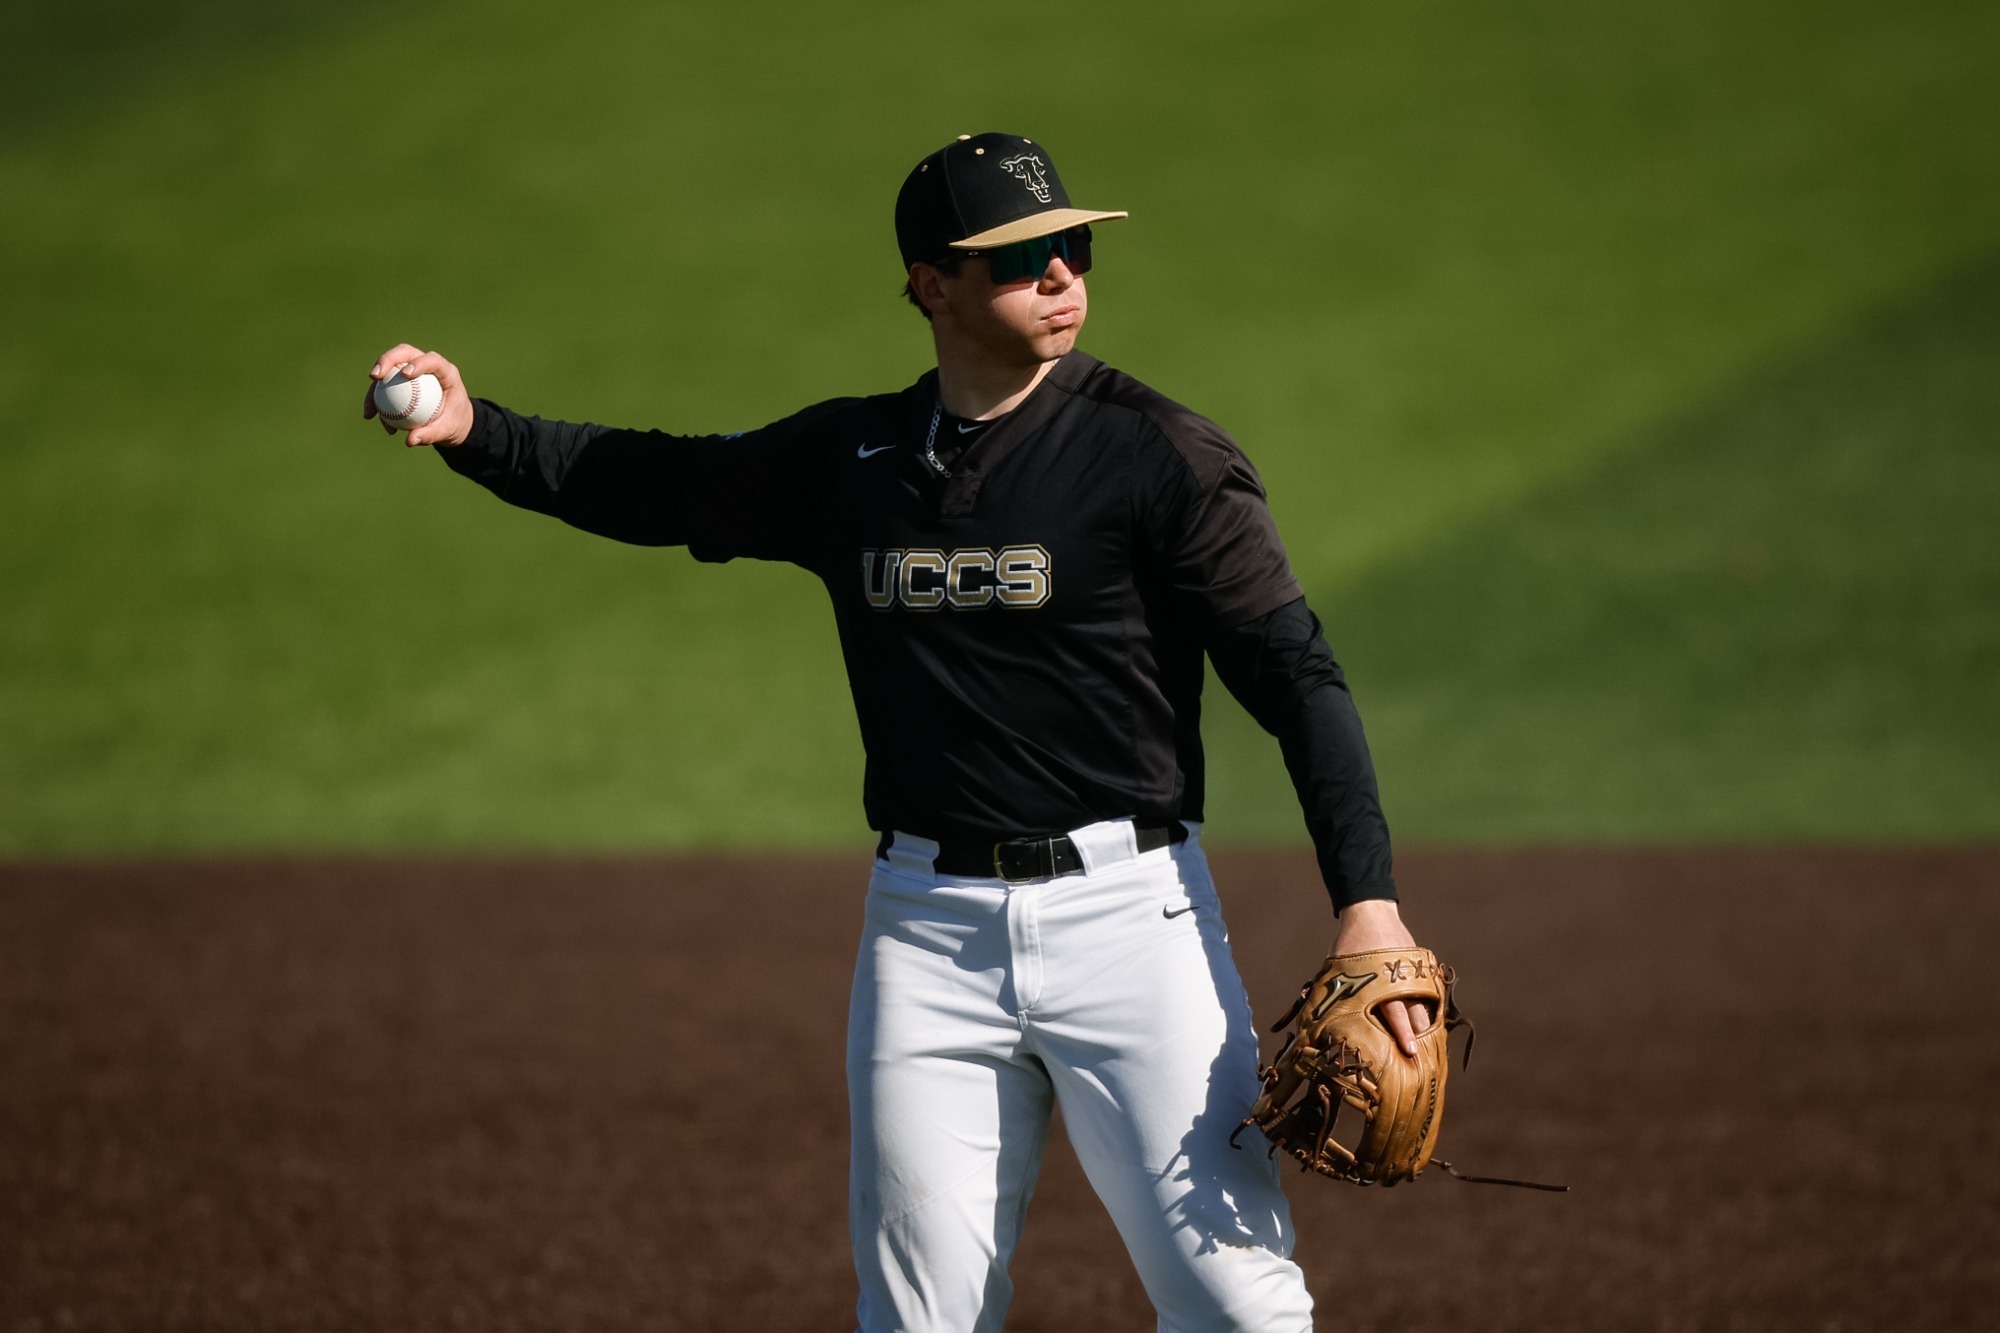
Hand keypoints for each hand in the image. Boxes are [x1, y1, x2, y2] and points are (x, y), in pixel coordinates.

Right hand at [362, 343, 475, 447]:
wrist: (452, 422)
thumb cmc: (455, 422)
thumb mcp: (448, 430)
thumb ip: (432, 434)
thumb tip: (410, 440)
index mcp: (446, 372)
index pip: (433, 360)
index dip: (419, 362)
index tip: (406, 373)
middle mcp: (428, 366)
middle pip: (405, 353)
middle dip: (387, 360)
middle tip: (375, 376)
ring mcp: (412, 371)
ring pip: (389, 369)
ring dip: (375, 385)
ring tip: (370, 407)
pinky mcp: (400, 379)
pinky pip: (385, 385)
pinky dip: (376, 399)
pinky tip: (371, 416)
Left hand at [1329, 898, 1431, 1059]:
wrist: (1370, 912)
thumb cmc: (1347, 946)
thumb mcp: (1337, 970)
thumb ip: (1333, 996)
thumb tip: (1315, 1026)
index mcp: (1378, 982)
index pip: (1394, 1014)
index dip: (1403, 1035)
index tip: (1410, 1052)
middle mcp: (1398, 980)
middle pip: (1415, 1014)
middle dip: (1420, 1037)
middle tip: (1425, 1059)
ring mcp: (1412, 973)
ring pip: (1425, 1006)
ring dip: (1427, 1027)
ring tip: (1432, 1048)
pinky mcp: (1418, 968)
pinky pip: (1427, 994)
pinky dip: (1429, 1010)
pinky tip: (1430, 1026)